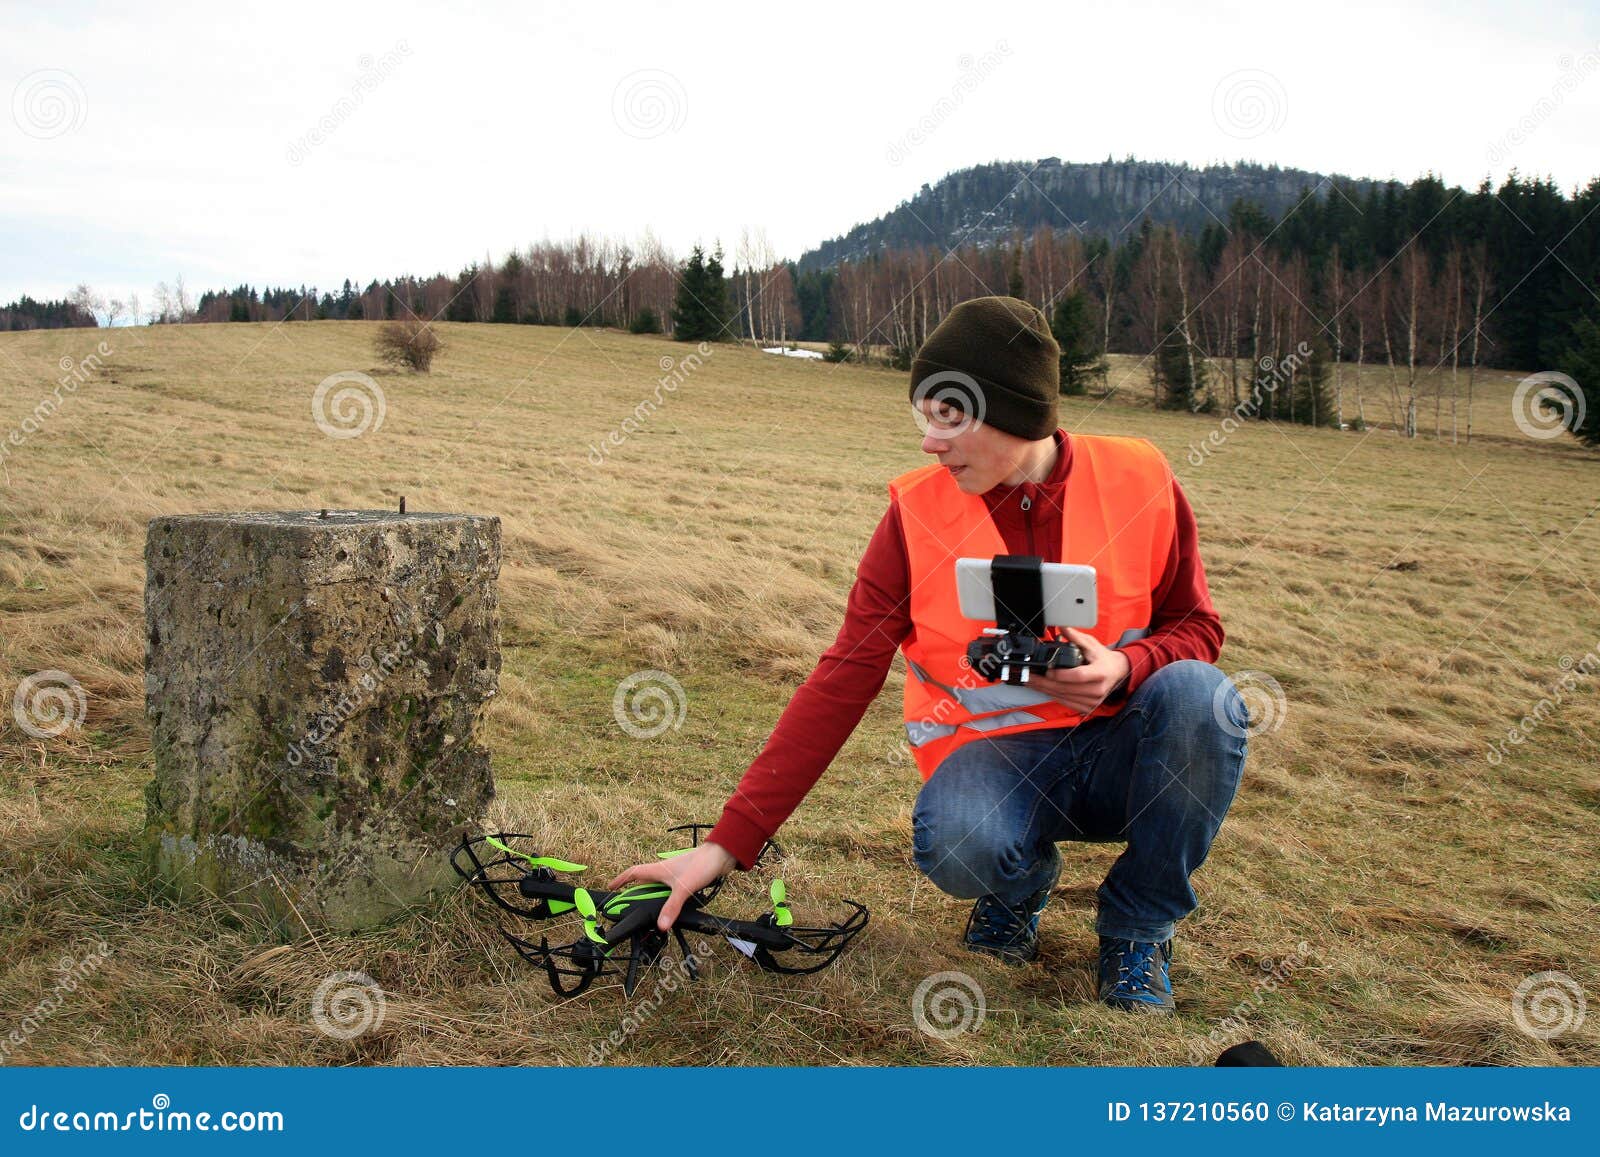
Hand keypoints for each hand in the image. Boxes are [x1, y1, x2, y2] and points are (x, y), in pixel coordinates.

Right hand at [607, 840, 737, 931]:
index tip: (610, 887)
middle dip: (635, 893)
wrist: (722, 855)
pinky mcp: (686, 878)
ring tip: (649, 911)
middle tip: (629, 906)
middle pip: (644, 883)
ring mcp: (676, 875)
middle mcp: (665, 871)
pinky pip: (671, 890)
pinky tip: (672, 907)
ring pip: (658, 887)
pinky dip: (667, 898)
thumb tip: (660, 924)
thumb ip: (672, 906)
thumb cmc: (701, 864)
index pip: (633, 873)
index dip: (621, 880)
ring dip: (653, 897)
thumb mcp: (683, 888)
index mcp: (659, 870)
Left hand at [1030, 628, 1130, 714]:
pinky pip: (1067, 702)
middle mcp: (1098, 689)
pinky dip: (1053, 695)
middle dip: (1044, 683)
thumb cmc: (1103, 658)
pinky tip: (1042, 689)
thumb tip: (1062, 626)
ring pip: (1064, 696)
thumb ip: (1075, 637)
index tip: (1047, 670)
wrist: (1117, 672)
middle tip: (1029, 676)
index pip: (1078, 676)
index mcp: (1100, 672)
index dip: (1061, 674)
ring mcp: (1093, 700)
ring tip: (1031, 682)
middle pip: (1067, 688)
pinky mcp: (1088, 707)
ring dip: (1045, 690)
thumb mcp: (1091, 644)